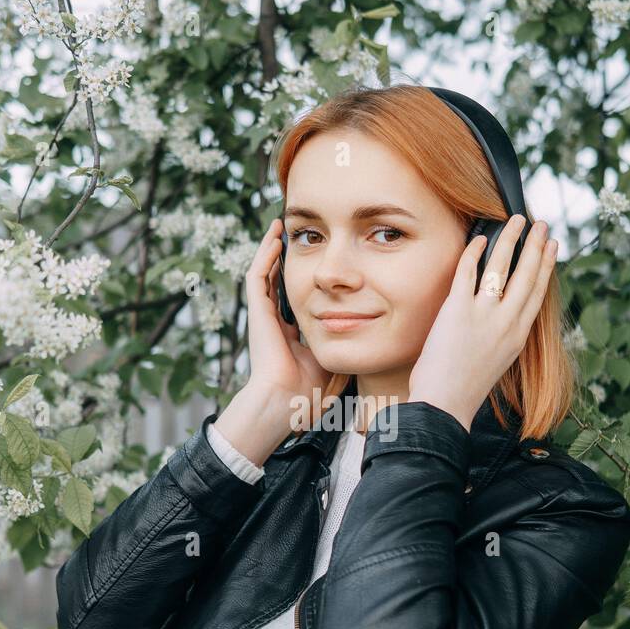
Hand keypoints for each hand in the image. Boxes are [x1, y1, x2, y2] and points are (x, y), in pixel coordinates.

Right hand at [241, 217, 337, 425]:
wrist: (287, 402)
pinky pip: (257, 276)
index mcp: (294, 336)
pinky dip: (264, 255)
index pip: (300, 300)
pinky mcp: (257, 312)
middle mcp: (277, 322)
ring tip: (281, 226)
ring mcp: (265, 316)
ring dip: (273, 249)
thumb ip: (349, 348)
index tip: (322, 263)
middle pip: (280, 281)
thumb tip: (372, 334)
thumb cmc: (310, 393)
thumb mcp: (337, 363)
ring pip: (265, 273)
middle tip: (301, 236)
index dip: (309, 280)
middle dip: (289, 258)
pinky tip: (275, 237)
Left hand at [408, 214, 557, 430]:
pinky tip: (479, 238)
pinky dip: (474, 252)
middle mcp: (506, 322)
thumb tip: (504, 312)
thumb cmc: (464, 388)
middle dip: (536, 245)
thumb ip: (503, 334)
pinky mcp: (457, 310)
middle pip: (527, 274)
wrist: (445, 404)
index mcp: (518, 335)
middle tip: (541, 224)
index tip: (552, 247)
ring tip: (516, 220)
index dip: (547, 266)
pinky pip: (468, 272)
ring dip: (510, 239)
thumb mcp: (497, 360)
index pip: (538, 292)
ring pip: (501, 266)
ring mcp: (483, 315)